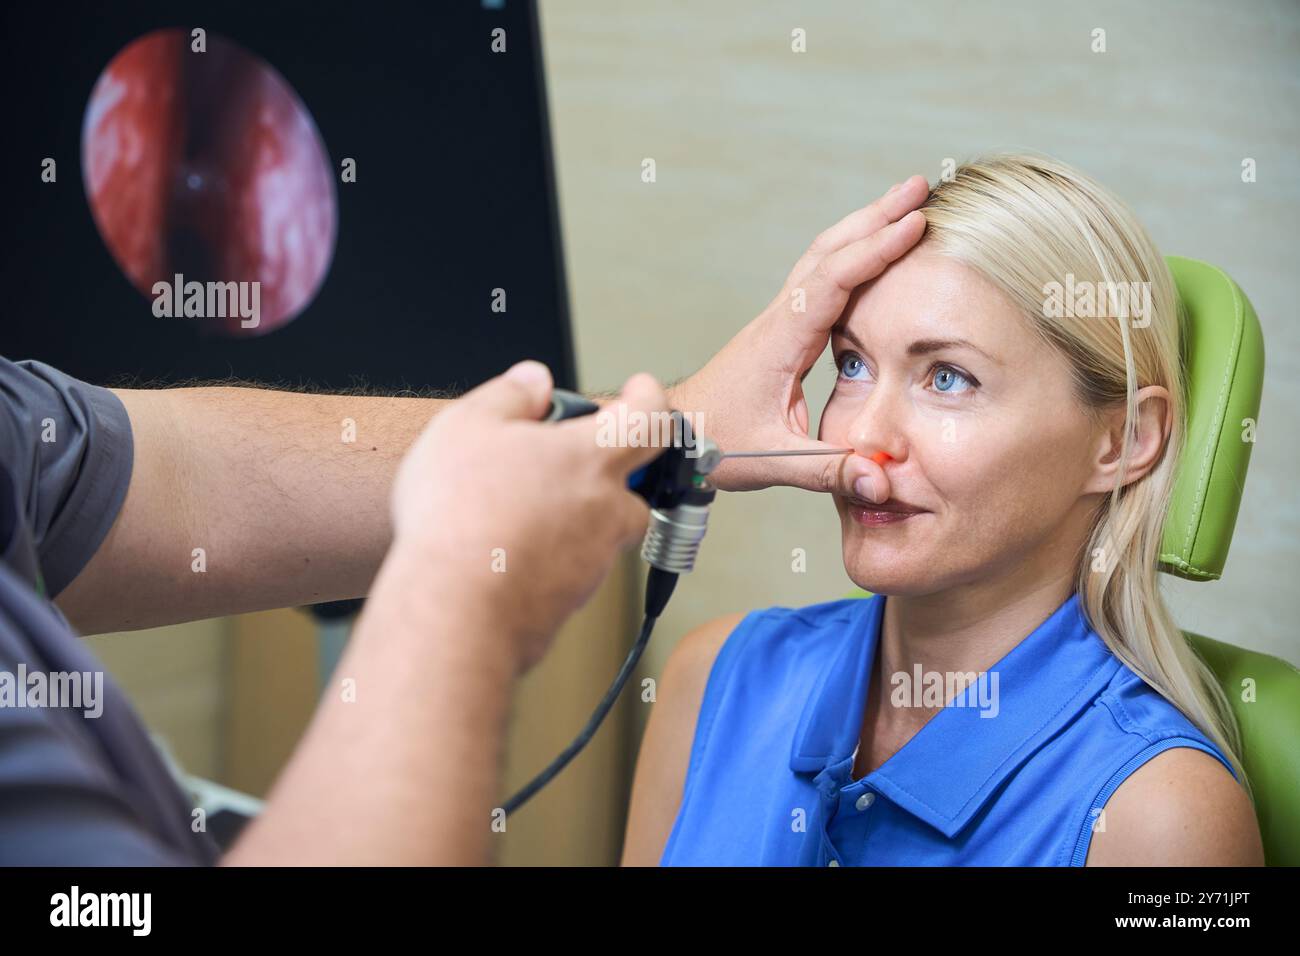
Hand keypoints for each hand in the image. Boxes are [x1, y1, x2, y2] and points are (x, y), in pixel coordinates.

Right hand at [390, 360, 667, 674]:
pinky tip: (506, 553)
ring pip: (602, 532)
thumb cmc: (460, 515)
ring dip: (577, 517)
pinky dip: (551, 558)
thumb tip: (535, 380)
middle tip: (568, 460)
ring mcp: (594, 562)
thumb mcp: (467, 425)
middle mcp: (606, 510)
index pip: (650, 418)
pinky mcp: (571, 602)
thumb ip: (510, 394)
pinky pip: (571, 570)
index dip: (648, 397)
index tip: (639, 389)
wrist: (455, 610)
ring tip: (523, 510)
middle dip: (610, 470)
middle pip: (634, 485)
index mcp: (591, 458)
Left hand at [667, 176, 928, 496]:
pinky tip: (872, 253)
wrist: (673, 434)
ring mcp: (778, 320)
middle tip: (919, 189)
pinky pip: (819, 279)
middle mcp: (779, 320)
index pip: (832, 280)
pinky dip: (850, 255)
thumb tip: (880, 479)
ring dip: (862, 228)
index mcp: (780, 340)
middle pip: (828, 251)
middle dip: (875, 217)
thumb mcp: (771, 460)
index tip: (915, 225)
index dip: (875, 250)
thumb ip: (827, 469)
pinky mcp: (781, 330)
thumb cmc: (712, 442)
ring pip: (821, 258)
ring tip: (904, 206)